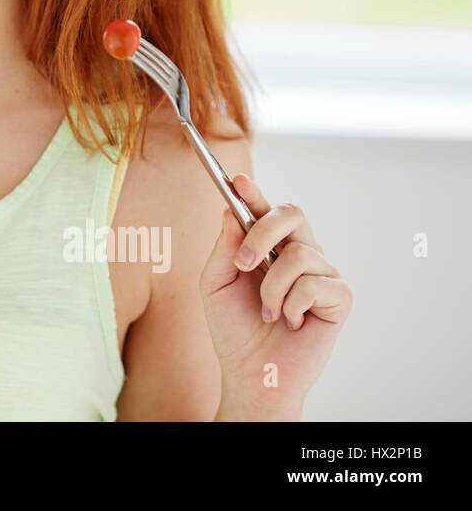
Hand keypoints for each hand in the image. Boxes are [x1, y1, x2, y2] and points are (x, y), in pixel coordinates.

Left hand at [199, 174, 351, 418]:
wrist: (250, 373)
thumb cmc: (233, 328)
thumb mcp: (215, 284)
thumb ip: (224, 248)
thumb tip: (230, 212)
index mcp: (267, 247)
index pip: (265, 210)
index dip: (253, 192)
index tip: (237, 181)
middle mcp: (297, 254)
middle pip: (293, 214)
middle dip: (264, 230)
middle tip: (243, 262)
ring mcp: (321, 273)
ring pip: (300, 254)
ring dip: (272, 288)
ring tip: (267, 313)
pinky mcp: (339, 297)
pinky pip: (315, 283)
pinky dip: (292, 304)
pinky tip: (288, 322)